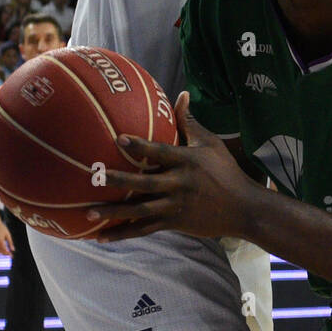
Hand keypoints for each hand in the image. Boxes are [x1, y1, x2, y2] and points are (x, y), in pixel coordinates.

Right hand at [0, 217, 13, 254]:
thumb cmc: (2, 229)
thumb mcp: (8, 235)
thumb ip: (10, 243)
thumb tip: (13, 250)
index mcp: (0, 241)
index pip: (4, 250)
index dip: (8, 253)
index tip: (11, 256)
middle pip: (0, 251)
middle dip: (5, 253)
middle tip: (9, 254)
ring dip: (0, 252)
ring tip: (5, 252)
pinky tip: (0, 249)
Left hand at [90, 92, 258, 241]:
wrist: (242, 208)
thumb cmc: (226, 171)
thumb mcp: (211, 143)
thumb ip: (190, 122)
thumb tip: (181, 94)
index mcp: (187, 161)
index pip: (160, 152)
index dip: (140, 145)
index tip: (118, 139)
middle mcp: (179, 184)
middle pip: (144, 183)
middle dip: (118, 180)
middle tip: (94, 177)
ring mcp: (175, 205)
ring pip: (140, 210)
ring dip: (113, 212)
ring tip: (88, 211)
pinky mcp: (174, 223)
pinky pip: (144, 229)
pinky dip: (123, 233)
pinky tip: (101, 236)